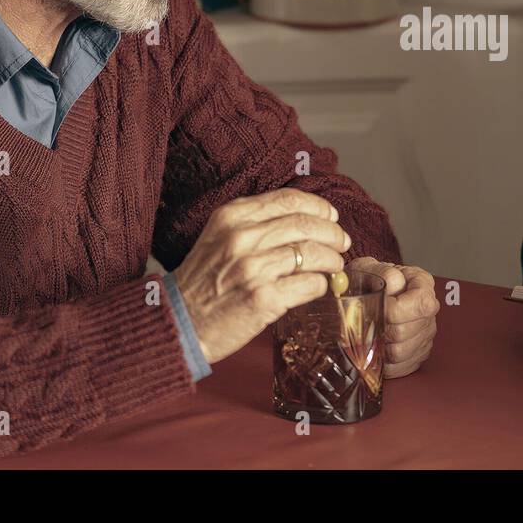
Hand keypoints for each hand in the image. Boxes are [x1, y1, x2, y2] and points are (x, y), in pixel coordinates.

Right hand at [173, 188, 351, 364]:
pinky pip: (310, 284)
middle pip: (307, 225)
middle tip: (342, 243)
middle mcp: (243, 238)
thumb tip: (307, 219)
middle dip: (333, 234)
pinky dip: (321, 285)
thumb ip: (256, 223)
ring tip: (334, 266)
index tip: (331, 216)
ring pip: (313, 253)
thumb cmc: (203, 281)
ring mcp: (253, 269)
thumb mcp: (220, 237)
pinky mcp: (264, 299)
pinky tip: (317, 287)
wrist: (179, 322)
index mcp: (233, 216)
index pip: (289, 200)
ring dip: (332, 260)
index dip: (318, 206)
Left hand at [349, 257, 438, 377]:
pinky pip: (400, 367)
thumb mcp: (369, 268)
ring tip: (368, 334)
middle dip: (380, 329)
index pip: (421, 304)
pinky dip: (383, 362)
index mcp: (422, 284)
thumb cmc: (368, 280)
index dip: (396, 310)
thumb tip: (394, 284)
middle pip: (405, 332)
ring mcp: (425, 333)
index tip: (377, 306)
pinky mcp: (417, 353)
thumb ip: (381, 273)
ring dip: (379, 346)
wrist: (365, 291)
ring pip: (400, 352)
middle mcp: (429, 310)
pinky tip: (374, 348)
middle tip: (365, 321)